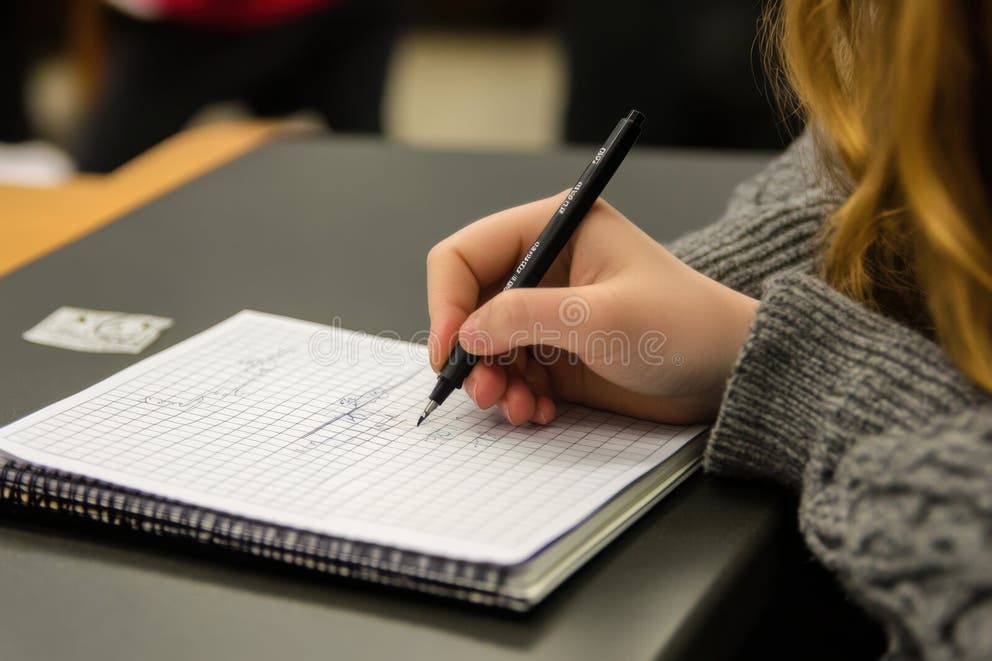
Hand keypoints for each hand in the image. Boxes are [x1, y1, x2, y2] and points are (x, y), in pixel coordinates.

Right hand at [426, 192, 758, 424]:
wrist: (729, 374)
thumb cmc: (683, 327)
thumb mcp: (600, 318)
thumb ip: (523, 318)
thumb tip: (463, 333)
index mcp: (554, 229)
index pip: (467, 253)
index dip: (446, 300)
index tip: (448, 349)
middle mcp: (545, 266)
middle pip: (469, 303)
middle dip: (470, 350)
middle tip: (482, 390)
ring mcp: (549, 311)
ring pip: (485, 344)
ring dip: (492, 380)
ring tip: (517, 407)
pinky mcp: (557, 351)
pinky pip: (511, 372)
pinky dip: (514, 395)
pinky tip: (538, 411)